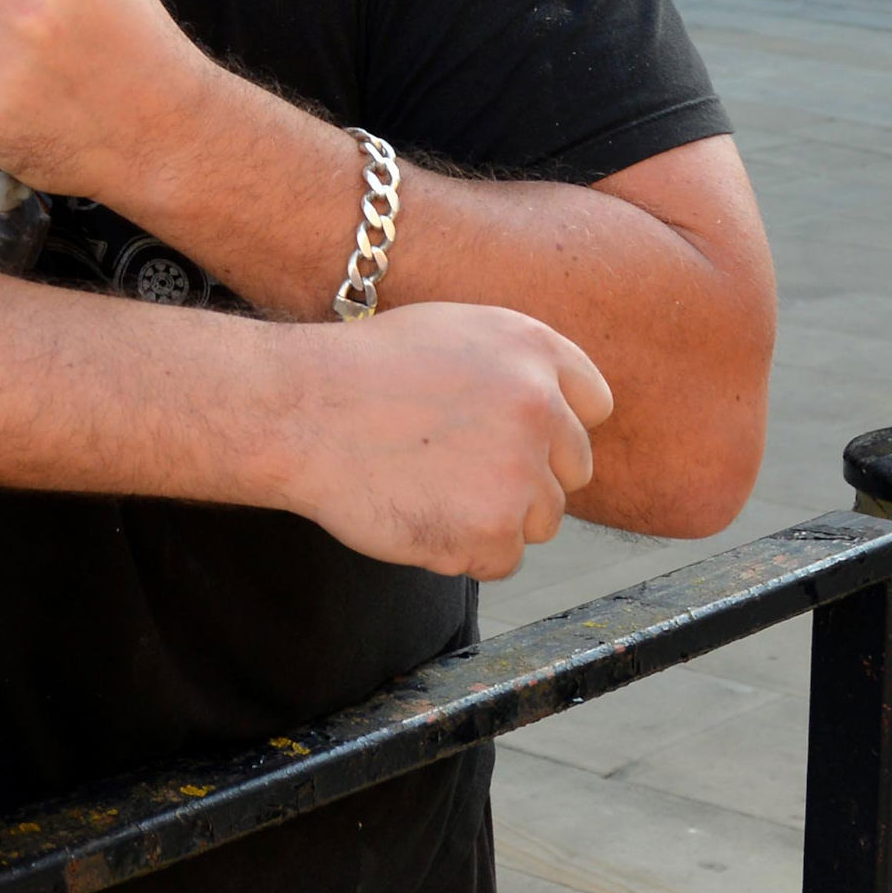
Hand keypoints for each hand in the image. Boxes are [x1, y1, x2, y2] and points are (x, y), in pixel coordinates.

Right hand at [268, 302, 613, 579]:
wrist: (298, 411)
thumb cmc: (358, 372)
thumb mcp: (449, 332)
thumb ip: (513, 367)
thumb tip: (553, 413)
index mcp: (532, 348)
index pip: (593, 405)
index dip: (553, 429)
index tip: (514, 438)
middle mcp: (540, 405)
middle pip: (572, 471)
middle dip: (526, 478)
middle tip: (459, 472)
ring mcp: (521, 470)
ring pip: (539, 520)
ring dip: (493, 518)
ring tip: (426, 489)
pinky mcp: (495, 528)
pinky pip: (501, 560)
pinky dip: (462, 551)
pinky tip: (416, 513)